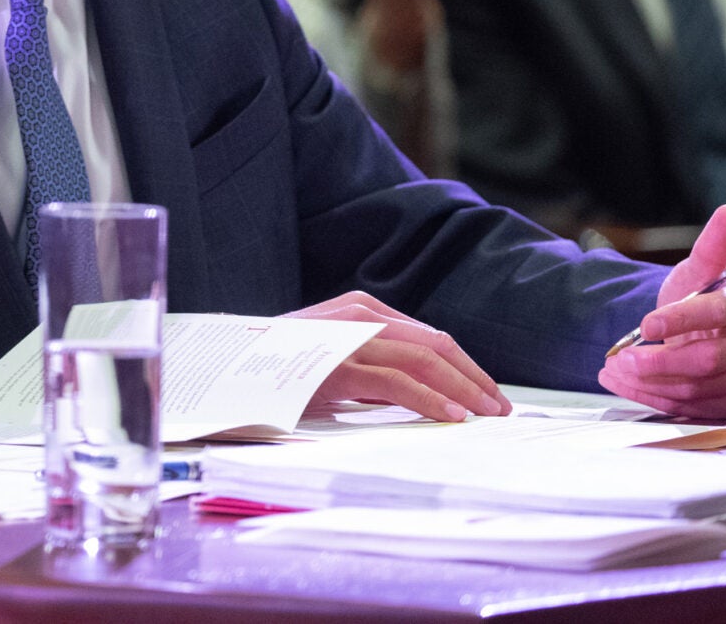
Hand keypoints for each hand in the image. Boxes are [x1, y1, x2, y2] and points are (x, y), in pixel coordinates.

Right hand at [288, 291, 508, 421]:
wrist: (224, 369)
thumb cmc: (277, 370)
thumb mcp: (332, 360)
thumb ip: (373, 368)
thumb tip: (424, 394)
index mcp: (360, 309)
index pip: (429, 336)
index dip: (465, 365)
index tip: (487, 393)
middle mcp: (358, 316)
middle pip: (435, 344)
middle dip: (474, 376)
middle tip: (500, 406)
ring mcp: (347, 339)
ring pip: (423, 359)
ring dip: (463, 388)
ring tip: (487, 414)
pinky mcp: (337, 367)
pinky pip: (395, 382)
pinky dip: (430, 399)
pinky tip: (451, 416)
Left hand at [599, 204, 725, 417]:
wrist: (699, 329)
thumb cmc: (699, 296)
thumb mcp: (696, 271)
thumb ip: (711, 246)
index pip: (717, 313)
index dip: (679, 320)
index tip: (645, 325)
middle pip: (708, 360)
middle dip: (656, 361)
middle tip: (618, 358)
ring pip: (697, 388)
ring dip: (649, 382)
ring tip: (614, 370)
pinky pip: (695, 409)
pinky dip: (656, 400)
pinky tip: (629, 386)